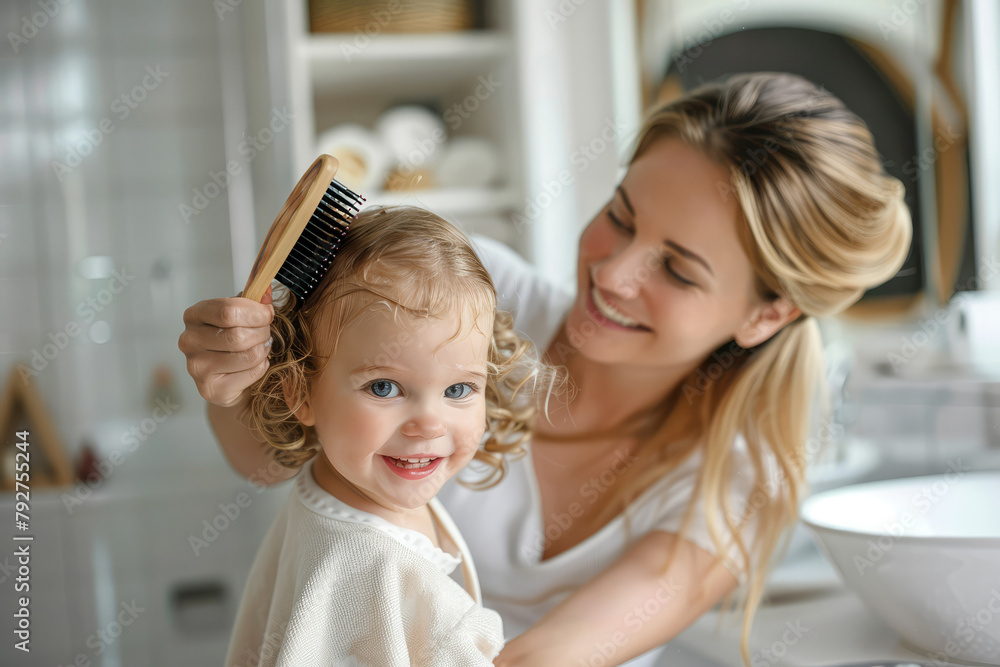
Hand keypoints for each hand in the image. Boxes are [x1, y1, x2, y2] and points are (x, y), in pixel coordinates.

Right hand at [178, 286, 274, 407]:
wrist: (228, 378)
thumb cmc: (233, 341)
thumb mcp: (240, 316)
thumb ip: (253, 303)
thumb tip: (266, 293)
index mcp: (194, 316)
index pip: (227, 310)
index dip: (255, 312)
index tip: (267, 314)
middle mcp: (189, 341)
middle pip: (238, 335)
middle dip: (262, 333)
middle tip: (266, 334)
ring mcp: (196, 367)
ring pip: (247, 355)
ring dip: (263, 350)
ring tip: (261, 349)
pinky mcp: (209, 388)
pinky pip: (251, 373)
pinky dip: (261, 367)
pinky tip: (254, 365)